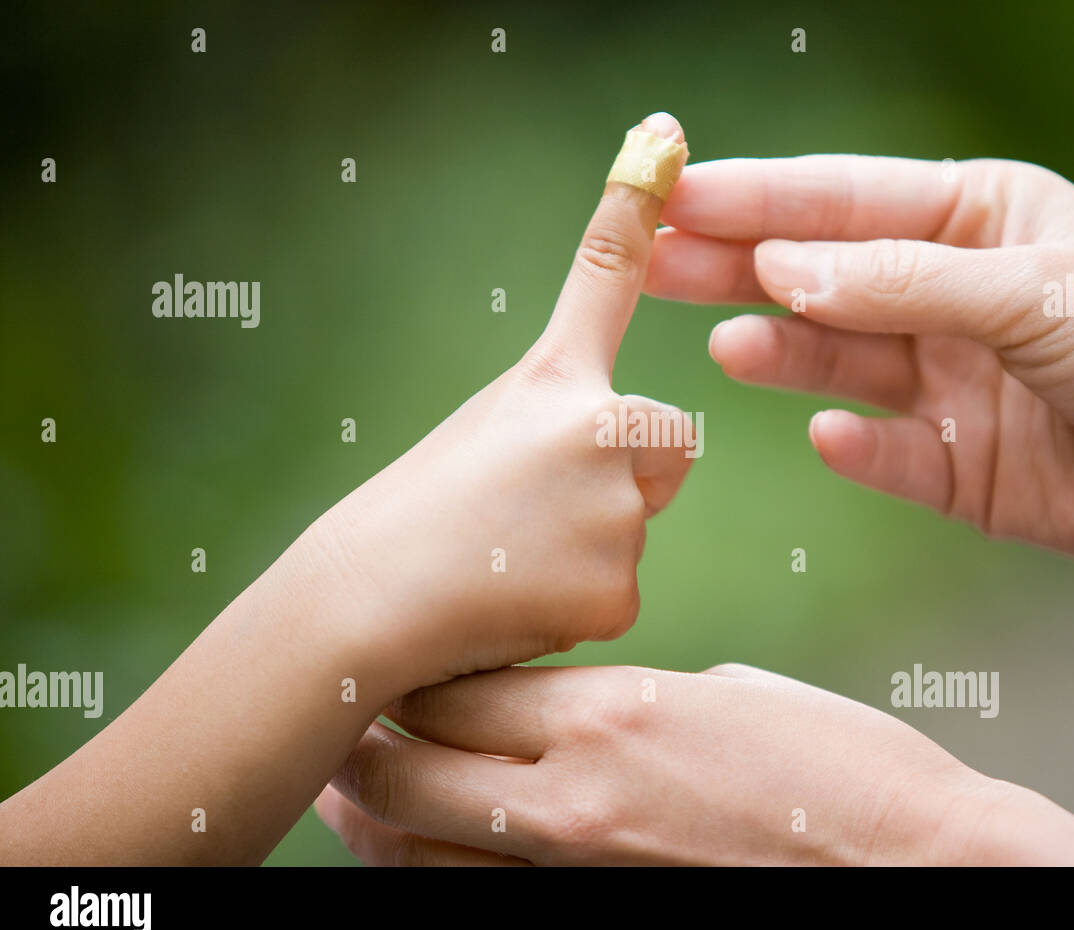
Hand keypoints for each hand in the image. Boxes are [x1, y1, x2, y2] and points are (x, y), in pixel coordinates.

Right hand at [293, 113, 695, 695]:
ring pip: (636, 527)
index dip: (635, 206)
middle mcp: (599, 428)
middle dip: (627, 474)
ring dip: (589, 546)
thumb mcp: (487, 432)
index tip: (665, 133)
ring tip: (506, 561)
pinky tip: (516, 604)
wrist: (361, 608)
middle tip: (534, 510)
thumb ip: (566, 418)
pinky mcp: (616, 588)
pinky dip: (576, 604)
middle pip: (668, 446)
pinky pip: (618, 592)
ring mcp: (614, 509)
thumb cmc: (411, 516)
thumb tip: (633, 436)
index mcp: (553, 379)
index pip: (604, 276)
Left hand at [315, 663, 1073, 864]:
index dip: (408, 681)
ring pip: (428, 858)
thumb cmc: (840, 761)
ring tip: (343, 806)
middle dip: (362, 758)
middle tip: (331, 741)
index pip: (456, 692)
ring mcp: (580, 872)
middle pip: (411, 778)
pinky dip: (443, 876)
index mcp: (611, 713)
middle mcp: (574, 797)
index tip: (390, 666)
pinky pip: (487, 898)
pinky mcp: (602, 913)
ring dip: (375, 831)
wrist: (915, 861)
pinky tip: (425, 864)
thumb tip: (578, 712)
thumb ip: (630, 703)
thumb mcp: (730, 692)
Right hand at [648, 156, 1073, 621]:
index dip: (757, 196)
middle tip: (652, 265)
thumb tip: (784, 270)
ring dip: (782, 349)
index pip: (845, 199)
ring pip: (837, 358)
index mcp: (977, 218)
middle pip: (819, 274)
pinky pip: (884, 451)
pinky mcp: (951, 463)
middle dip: (738, 266)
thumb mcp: (1035, 290)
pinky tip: (825, 433)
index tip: (676, 196)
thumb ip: (905, 284)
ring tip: (724, 343)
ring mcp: (945, 379)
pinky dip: (854, 446)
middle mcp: (948, 293)